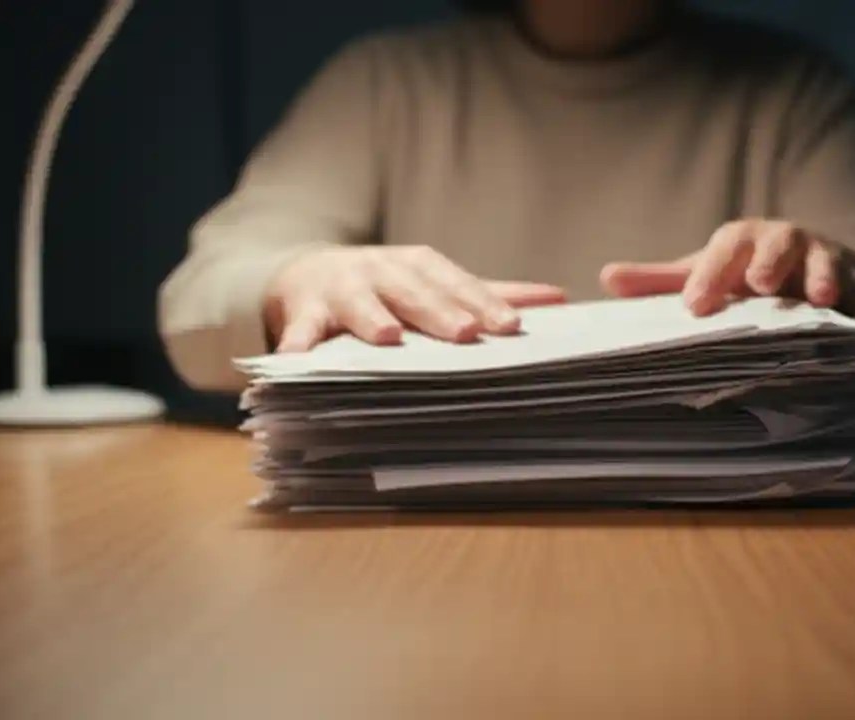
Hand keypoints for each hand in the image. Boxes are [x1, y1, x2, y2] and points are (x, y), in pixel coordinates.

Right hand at [264, 245, 566, 351]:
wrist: (305, 273)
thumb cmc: (386, 286)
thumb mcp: (435, 283)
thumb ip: (490, 294)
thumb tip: (558, 298)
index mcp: (419, 267)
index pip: (457, 285)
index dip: (483, 303)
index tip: (511, 326)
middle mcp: (381, 272)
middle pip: (413, 292)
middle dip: (438, 311)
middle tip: (465, 333)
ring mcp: (340, 289)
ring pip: (358, 303)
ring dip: (371, 317)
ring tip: (388, 337)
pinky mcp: (302, 311)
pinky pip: (299, 329)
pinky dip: (296, 343)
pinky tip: (296, 360)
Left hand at [600, 219, 854, 323]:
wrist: (810, 277)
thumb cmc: (746, 276)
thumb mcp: (707, 274)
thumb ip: (661, 279)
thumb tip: (606, 277)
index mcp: (747, 240)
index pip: (727, 247)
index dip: (711, 272)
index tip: (695, 305)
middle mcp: (789, 244)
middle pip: (781, 242)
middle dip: (772, 260)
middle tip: (761, 284)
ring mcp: (829, 264)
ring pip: (829, 264)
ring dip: (825, 278)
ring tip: (822, 299)